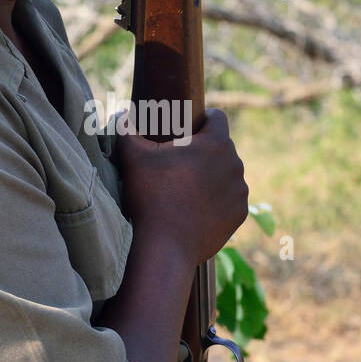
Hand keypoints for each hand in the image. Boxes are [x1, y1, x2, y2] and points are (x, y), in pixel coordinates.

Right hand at [113, 106, 248, 263]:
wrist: (166, 246)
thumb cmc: (151, 196)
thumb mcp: (133, 157)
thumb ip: (126, 129)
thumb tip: (120, 114)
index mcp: (216, 144)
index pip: (217, 117)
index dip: (203, 118)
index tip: (189, 128)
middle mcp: (235, 164)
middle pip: (222, 148)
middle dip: (204, 151)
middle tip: (180, 163)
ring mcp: (240, 191)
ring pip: (227, 174)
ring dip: (213, 176)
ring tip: (187, 188)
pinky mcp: (239, 214)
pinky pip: (230, 199)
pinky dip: (217, 200)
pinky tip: (197, 207)